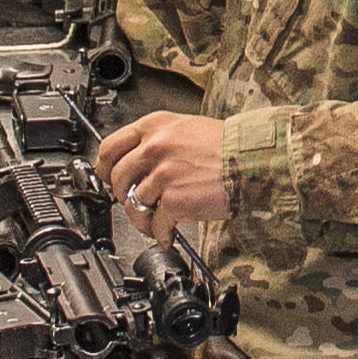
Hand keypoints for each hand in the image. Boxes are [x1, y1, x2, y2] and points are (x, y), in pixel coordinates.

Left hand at [96, 109, 237, 240]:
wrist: (253, 161)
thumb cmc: (228, 146)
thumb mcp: (186, 128)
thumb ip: (158, 140)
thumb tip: (137, 160)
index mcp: (155, 126)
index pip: (110, 146)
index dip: (104, 166)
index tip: (106, 176)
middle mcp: (154, 147)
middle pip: (117, 177)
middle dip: (121, 194)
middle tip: (132, 201)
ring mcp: (162, 174)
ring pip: (133, 203)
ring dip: (141, 218)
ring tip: (154, 222)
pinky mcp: (173, 199)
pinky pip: (155, 222)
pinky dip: (159, 232)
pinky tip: (167, 232)